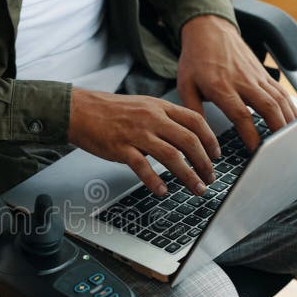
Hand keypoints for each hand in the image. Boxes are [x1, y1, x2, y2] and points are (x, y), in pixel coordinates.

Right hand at [67, 88, 219, 195]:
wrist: (80, 111)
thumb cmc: (110, 111)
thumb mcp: (143, 106)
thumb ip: (164, 119)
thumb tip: (184, 138)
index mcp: (160, 107)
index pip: (195, 121)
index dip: (210, 140)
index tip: (216, 155)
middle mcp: (152, 118)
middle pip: (189, 141)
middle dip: (204, 163)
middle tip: (210, 178)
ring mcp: (136, 133)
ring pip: (171, 156)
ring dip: (188, 176)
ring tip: (197, 188)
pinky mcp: (121, 148)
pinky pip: (143, 167)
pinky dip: (155, 181)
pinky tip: (163, 191)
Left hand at [177, 15, 296, 150]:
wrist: (209, 30)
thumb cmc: (195, 59)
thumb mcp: (185, 85)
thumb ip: (193, 111)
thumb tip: (200, 136)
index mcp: (221, 86)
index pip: (240, 114)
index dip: (251, 134)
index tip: (256, 151)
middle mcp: (243, 81)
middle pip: (268, 106)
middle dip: (278, 129)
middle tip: (283, 149)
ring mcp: (256, 77)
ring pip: (279, 99)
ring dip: (289, 120)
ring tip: (295, 140)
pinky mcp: (264, 74)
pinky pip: (282, 92)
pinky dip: (291, 108)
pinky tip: (296, 122)